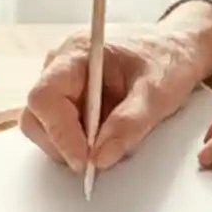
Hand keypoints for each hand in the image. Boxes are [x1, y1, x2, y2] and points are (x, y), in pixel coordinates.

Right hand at [22, 0, 211, 170]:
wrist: (176, 51)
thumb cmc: (167, 61)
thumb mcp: (158, 93)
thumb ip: (130, 123)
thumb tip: (101, 158)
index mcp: (77, 53)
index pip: (45, 96)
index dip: (59, 132)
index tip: (84, 160)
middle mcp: (59, 66)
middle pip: (35, 116)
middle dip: (63, 144)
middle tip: (97, 159)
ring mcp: (61, 85)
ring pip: (43, 127)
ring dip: (71, 145)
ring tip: (108, 141)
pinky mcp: (67, 100)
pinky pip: (59, 130)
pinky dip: (78, 143)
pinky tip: (104, 137)